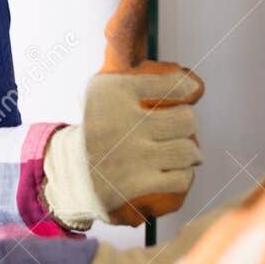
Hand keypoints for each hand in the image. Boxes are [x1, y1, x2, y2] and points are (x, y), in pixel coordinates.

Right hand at [43, 66, 202, 230]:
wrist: (70, 171)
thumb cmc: (99, 126)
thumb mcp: (106, 91)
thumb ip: (142, 80)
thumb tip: (194, 85)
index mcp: (113, 91)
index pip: (172, 84)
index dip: (187, 88)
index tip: (187, 93)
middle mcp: (120, 120)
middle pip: (186, 119)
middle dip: (188, 124)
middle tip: (180, 128)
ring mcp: (129, 154)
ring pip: (187, 150)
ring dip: (192, 153)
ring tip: (187, 153)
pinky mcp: (134, 183)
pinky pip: (180, 178)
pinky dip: (184, 175)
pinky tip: (179, 172)